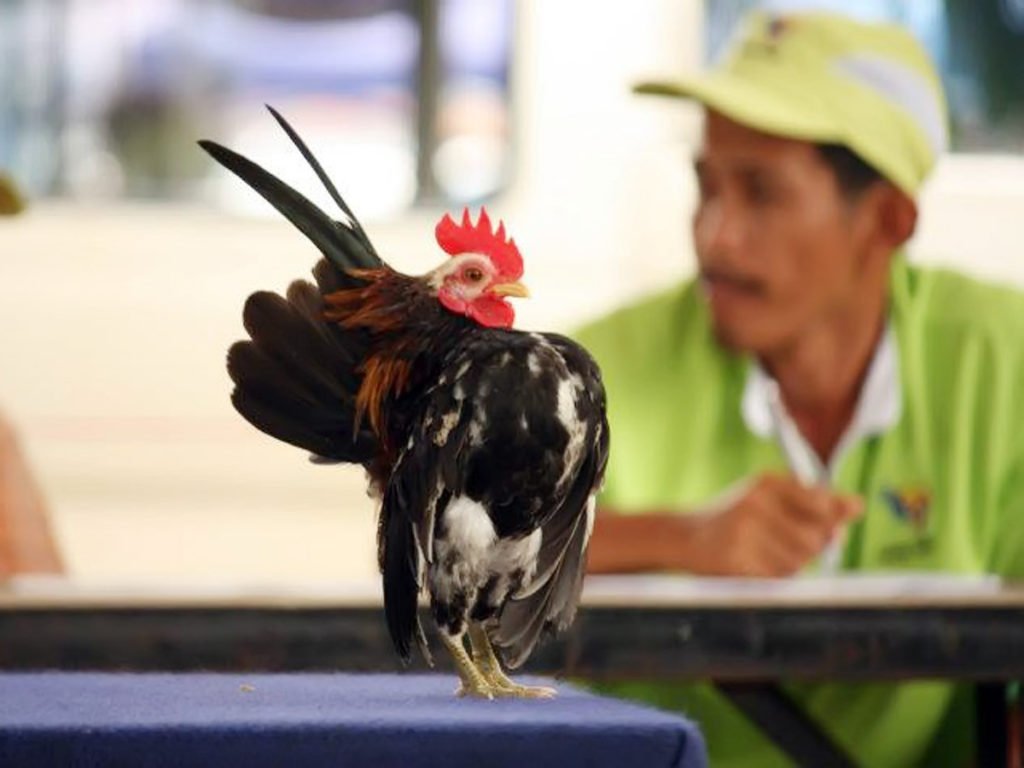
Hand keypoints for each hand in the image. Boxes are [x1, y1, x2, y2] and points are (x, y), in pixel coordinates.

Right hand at [689, 473, 862, 576]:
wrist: (686, 535)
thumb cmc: (737, 517)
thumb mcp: (771, 499)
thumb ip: (814, 502)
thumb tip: (859, 506)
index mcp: (766, 482)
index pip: (821, 503)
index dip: (830, 522)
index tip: (825, 529)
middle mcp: (755, 502)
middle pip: (816, 537)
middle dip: (812, 548)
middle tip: (790, 545)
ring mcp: (743, 531)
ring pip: (799, 560)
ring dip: (792, 564)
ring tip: (768, 554)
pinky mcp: (735, 559)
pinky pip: (777, 576)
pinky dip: (774, 576)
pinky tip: (755, 565)